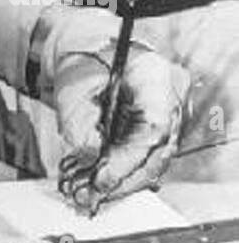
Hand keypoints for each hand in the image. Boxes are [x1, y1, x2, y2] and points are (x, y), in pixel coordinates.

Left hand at [37, 7, 189, 212]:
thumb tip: (90, 160)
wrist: (87, 47)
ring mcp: (170, 112)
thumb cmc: (81, 59)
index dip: (128, 160)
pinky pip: (147, 156)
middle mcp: (171, 96)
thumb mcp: (73, 89)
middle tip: (93, 194)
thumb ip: (81, 125)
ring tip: (90, 191)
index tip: (102, 179)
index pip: (153, 128)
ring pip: (154, 159)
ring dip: (122, 179)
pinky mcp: (160, 126)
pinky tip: (99, 180)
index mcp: (155, 77)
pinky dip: (123, 170)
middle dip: (124, 178)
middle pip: (158, 151)